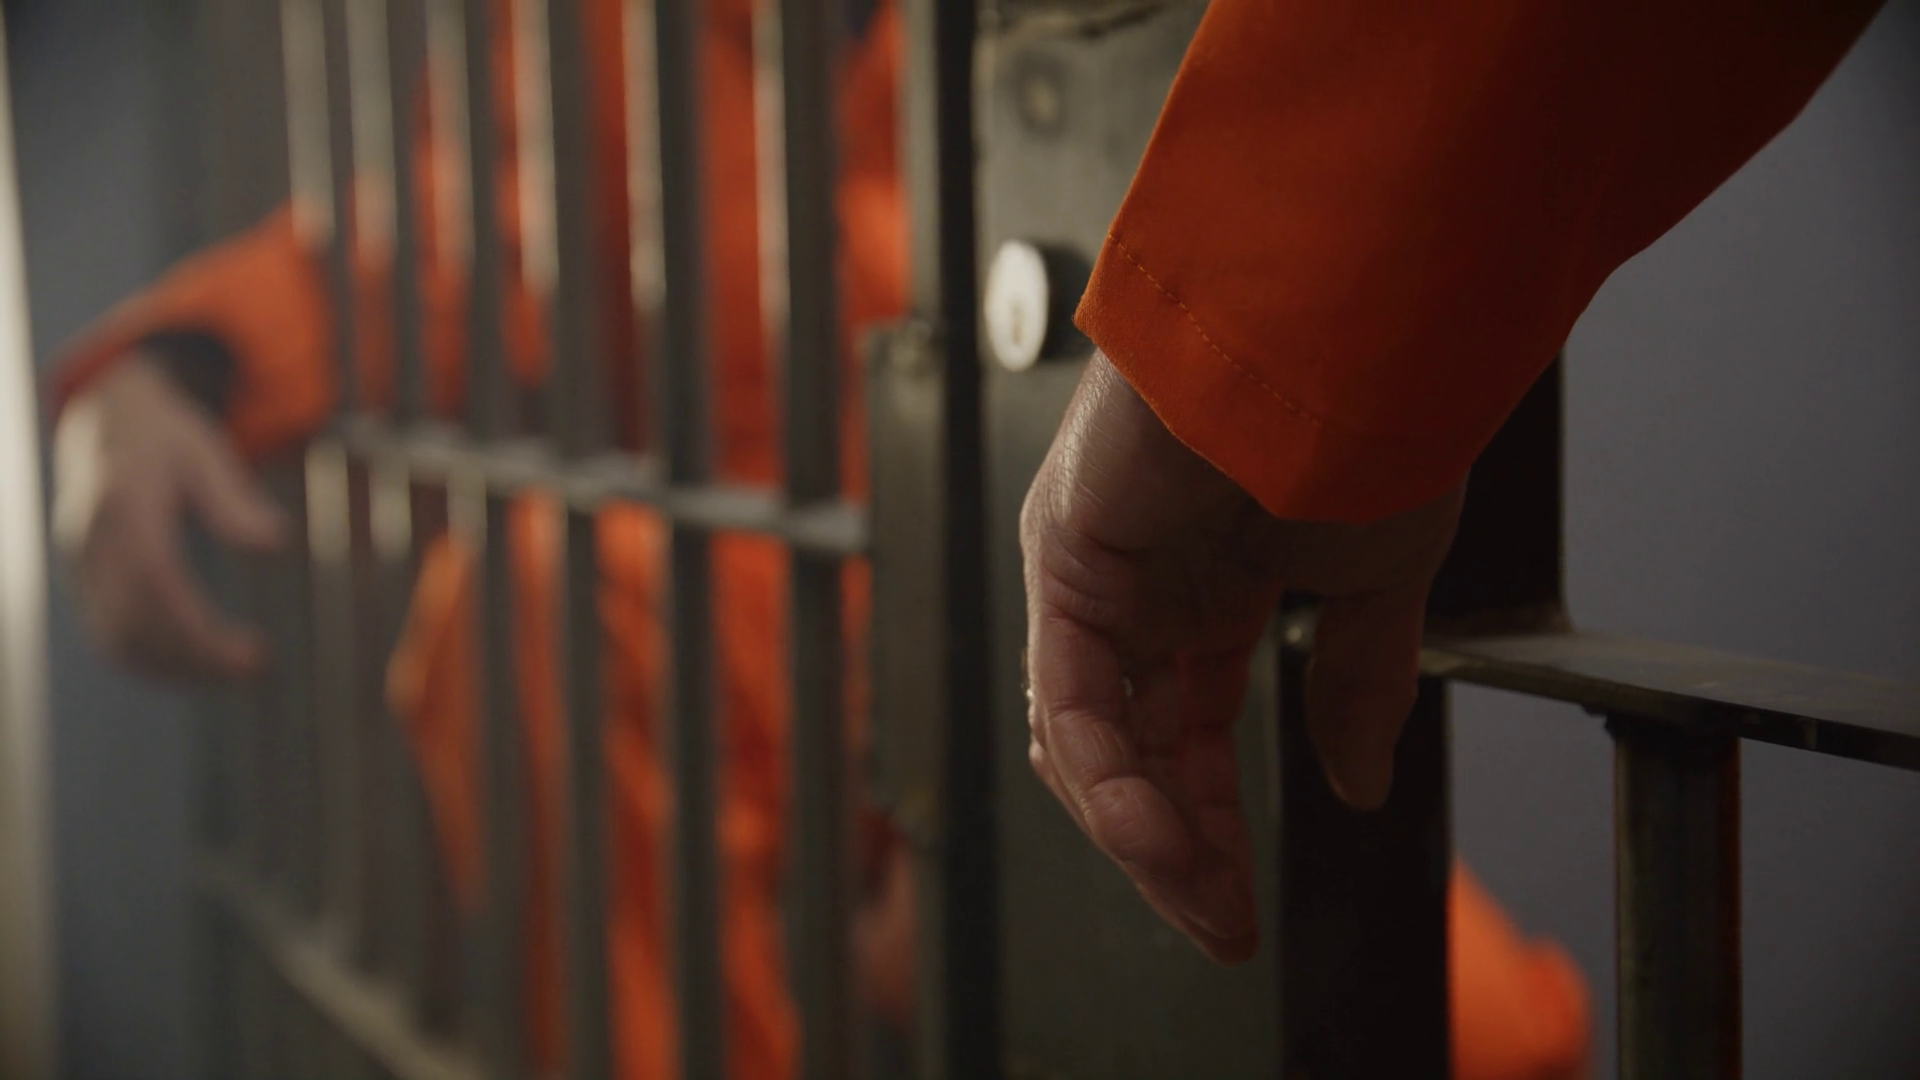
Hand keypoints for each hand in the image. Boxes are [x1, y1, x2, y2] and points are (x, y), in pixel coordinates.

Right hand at [53, 356, 286, 680]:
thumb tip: (274, 543)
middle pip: (135, 618)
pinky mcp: (81, 577)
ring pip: (116, 635)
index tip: (248, 654)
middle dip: (193, 656)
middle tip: (253, 668)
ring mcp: (80, 561)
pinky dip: (148, 658)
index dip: (197, 627)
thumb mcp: (205, 453)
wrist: (106, 418)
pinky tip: (195, 664)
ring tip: (232, 671)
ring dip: (173, 666)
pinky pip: (107, 631)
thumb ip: (234, 500)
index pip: (156, 581)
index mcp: (123, 501)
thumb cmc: (165, 435)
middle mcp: (91, 538)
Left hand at [1019, 353, 1462, 962]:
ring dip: (1142, 834)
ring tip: (1204, 901)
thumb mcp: (1380, 582)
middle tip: (1218, 925)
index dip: (1209, 826)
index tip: (1237, 907)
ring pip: (1087, 739)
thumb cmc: (1365, 416)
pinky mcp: (1067, 554)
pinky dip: (1109, 779)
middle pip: (1127, 752)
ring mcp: (1091, 572)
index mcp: (1205, 589)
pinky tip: (1161, 842)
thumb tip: (1358, 783)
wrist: (1347, 329)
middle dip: (1171, 850)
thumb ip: (1355, 684)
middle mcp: (1135, 587)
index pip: (1184, 736)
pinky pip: (1071, 695)